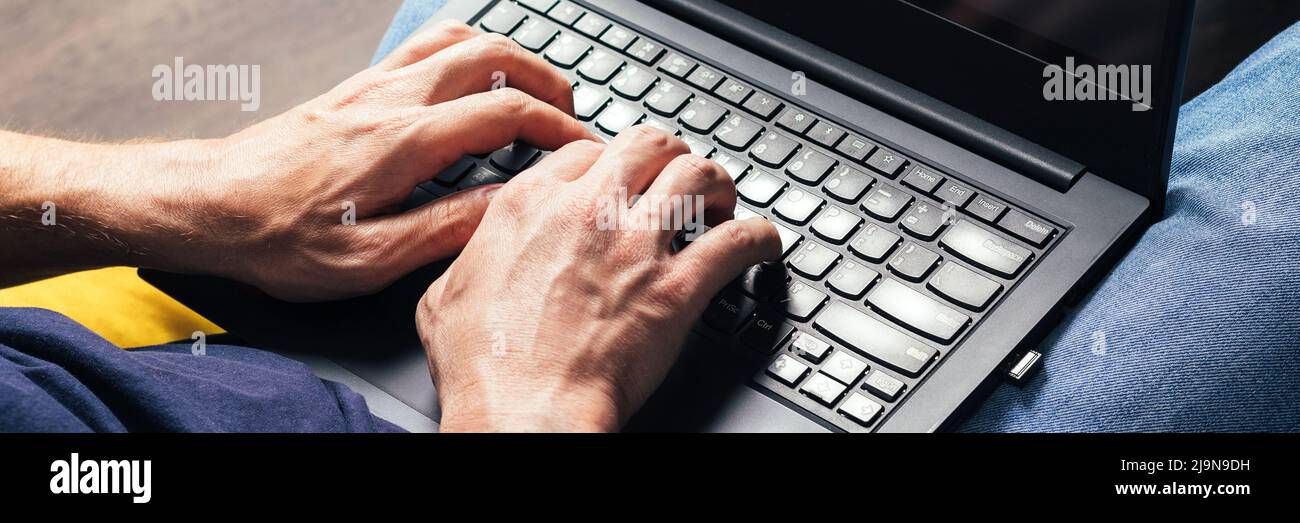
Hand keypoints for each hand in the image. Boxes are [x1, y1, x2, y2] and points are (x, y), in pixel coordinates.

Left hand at [191, 22, 595, 299]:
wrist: (206, 205)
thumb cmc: (277, 239)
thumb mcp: (367, 261)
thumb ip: (444, 230)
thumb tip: (504, 207)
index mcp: (403, 144)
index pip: (506, 112)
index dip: (559, 128)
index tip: (583, 149)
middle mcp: (391, 102)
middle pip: (492, 56)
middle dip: (547, 79)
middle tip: (570, 115)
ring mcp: (371, 87)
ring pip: (459, 39)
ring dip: (509, 56)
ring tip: (533, 90)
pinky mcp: (354, 89)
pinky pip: (423, 46)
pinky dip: (466, 50)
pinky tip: (473, 76)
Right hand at [416, 126, 782, 431]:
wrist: (524, 412)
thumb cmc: (486, 368)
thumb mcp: (444, 295)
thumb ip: (469, 257)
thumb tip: (476, 253)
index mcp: (531, 204)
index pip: (585, 151)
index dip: (608, 165)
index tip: (618, 183)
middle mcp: (588, 210)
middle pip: (647, 143)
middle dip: (667, 156)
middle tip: (675, 180)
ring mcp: (637, 245)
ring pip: (698, 173)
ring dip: (717, 184)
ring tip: (721, 203)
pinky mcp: (679, 288)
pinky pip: (739, 241)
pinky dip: (760, 237)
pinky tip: (763, 245)